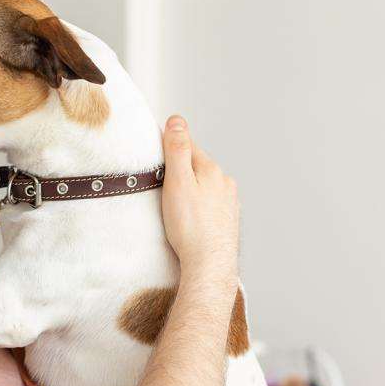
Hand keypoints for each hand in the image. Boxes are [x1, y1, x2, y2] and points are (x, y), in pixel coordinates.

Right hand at [160, 116, 238, 280]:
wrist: (209, 265)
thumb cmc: (190, 228)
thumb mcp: (177, 182)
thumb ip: (177, 150)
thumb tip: (177, 120)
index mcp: (212, 170)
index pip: (187, 146)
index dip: (169, 150)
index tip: (154, 159)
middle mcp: (225, 184)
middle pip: (197, 167)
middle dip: (180, 173)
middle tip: (162, 189)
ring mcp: (229, 204)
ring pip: (205, 188)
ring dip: (191, 192)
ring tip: (176, 209)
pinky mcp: (228, 223)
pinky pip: (210, 208)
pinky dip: (199, 210)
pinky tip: (190, 223)